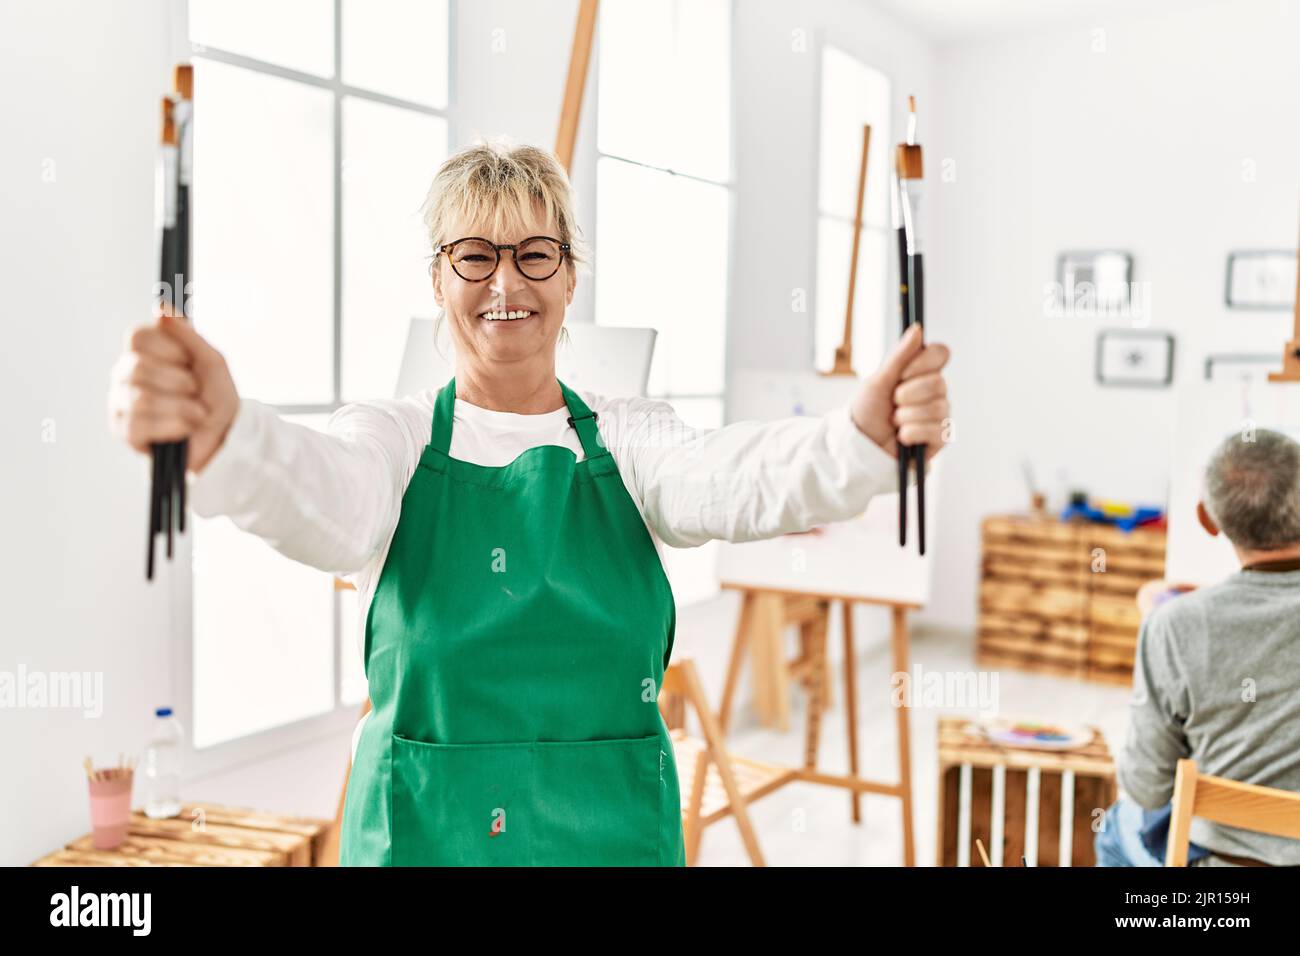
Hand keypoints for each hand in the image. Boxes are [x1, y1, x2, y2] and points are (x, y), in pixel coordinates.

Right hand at [107, 311, 239, 473]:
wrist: (225, 437)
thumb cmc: (215, 398)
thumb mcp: (211, 362)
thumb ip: (187, 335)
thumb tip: (161, 308)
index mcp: (144, 354)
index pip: (137, 336)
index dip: (168, 348)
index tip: (188, 361)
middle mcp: (126, 375)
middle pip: (138, 367)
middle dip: (179, 381)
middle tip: (195, 390)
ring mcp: (121, 403)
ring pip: (143, 398)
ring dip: (182, 407)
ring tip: (196, 413)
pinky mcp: (125, 432)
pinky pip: (142, 424)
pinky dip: (175, 426)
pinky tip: (185, 429)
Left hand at [850, 324, 950, 460]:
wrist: (860, 447)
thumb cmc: (866, 413)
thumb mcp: (878, 381)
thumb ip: (899, 357)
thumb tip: (917, 328)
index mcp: (920, 373)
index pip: (941, 353)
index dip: (923, 362)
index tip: (903, 374)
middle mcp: (934, 391)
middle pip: (939, 382)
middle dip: (908, 394)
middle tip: (893, 402)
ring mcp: (939, 414)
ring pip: (938, 407)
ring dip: (907, 416)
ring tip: (894, 422)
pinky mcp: (939, 439)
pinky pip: (938, 430)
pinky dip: (913, 433)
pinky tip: (902, 438)